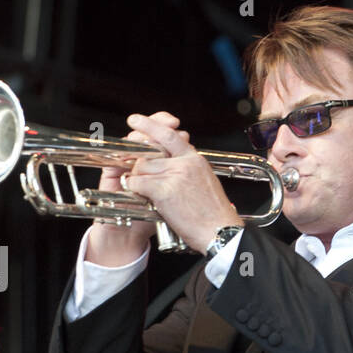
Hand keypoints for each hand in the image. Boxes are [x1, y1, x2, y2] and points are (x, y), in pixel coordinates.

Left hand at [118, 112, 241, 252]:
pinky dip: (133, 188)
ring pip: (141, 167)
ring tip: (143, 192)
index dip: (150, 125)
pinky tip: (138, 195)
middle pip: (149, 153)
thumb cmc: (214, 215)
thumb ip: (189, 170)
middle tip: (135, 174)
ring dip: (137, 179)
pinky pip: (137, 182)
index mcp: (196, 160)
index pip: (170, 135)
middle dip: (139, 165)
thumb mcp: (206, 183)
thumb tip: (171, 164)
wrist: (220, 232)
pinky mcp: (164, 190)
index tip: (135, 120)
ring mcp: (174, 175)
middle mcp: (185, 163)